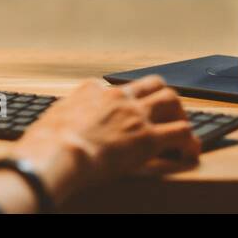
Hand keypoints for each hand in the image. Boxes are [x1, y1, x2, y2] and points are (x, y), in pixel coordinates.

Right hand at [4, 76, 199, 206]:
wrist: (57, 153)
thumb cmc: (46, 143)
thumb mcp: (49, 118)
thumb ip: (61, 115)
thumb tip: (56, 122)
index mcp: (92, 91)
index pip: (116, 87)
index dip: (127, 100)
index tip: (129, 112)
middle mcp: (118, 97)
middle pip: (152, 84)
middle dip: (163, 97)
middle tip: (167, 113)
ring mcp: (135, 115)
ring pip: (171, 100)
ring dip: (180, 113)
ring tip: (183, 129)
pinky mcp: (148, 137)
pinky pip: (181, 133)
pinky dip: (190, 142)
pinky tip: (191, 152)